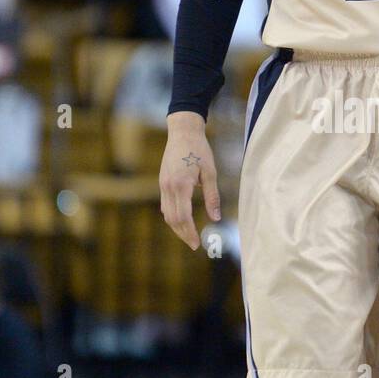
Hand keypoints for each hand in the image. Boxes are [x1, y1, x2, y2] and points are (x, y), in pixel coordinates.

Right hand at [160, 115, 219, 249]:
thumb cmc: (199, 150)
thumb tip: (216, 218)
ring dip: (177, 227)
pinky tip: (181, 221)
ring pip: (167, 214)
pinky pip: (165, 205)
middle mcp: (168, 187)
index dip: (190, 232)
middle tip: (194, 245)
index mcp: (181, 185)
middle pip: (173, 219)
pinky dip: (172, 216)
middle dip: (183, 234)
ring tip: (188, 236)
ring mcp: (163, 185)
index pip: (183, 217)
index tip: (197, 244)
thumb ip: (212, 196)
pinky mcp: (162, 182)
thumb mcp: (210, 172)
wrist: (182, 132)